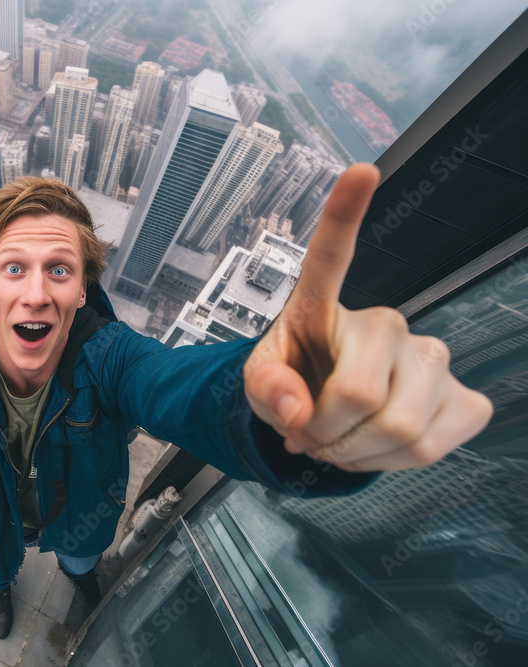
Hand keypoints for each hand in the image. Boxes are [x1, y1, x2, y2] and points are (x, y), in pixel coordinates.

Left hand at [243, 164, 492, 471]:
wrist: (330, 411)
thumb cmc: (296, 381)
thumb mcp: (261, 384)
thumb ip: (266, 390)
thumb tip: (296, 410)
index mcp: (325, 307)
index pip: (332, 255)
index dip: (346, 213)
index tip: (360, 169)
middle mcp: (389, 323)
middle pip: (357, 396)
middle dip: (323, 434)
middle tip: (309, 433)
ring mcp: (435, 359)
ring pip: (399, 430)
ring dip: (354, 455)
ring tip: (339, 440)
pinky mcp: (465, 398)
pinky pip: (430, 448)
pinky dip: (390, 465)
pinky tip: (375, 447)